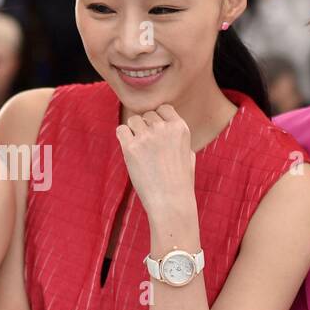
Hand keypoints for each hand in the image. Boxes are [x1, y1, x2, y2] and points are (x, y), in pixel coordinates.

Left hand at [115, 103, 194, 220]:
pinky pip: (120, 130)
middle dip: (146, 127)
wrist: (170, 201)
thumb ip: (178, 138)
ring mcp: (146, 137)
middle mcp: (163, 128)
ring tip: (139, 149)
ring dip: (134, 131)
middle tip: (148, 147)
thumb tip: (168, 127)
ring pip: (133, 120)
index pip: (163, 108)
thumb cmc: (180, 182)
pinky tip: (129, 148)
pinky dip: (122, 137)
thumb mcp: (189, 155)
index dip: (158, 119)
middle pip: (147, 115)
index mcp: (180, 128)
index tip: (157, 132)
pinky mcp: (130, 148)